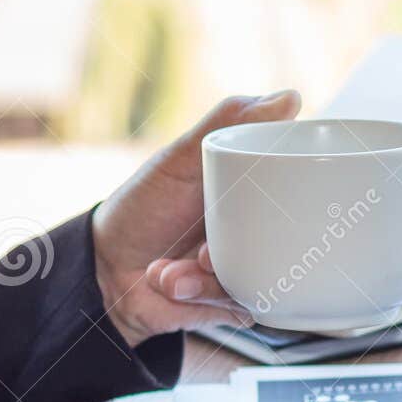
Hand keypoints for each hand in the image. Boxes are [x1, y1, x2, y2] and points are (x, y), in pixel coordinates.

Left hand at [91, 89, 301, 345]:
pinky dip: (199, 294)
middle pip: (285, 238)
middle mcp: (257, 230)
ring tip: (172, 271)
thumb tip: (290, 96)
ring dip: (209, 277)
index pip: (297, 186)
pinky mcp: (238, 303)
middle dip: (237, 248)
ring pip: (261, 275)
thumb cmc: (140, 210)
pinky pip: (243, 304)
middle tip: (202, 253)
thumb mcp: (179, 160)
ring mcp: (249, 267)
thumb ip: (226, 123)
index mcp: (252, 192)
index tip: (263, 202)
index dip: (291, 194)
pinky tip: (169, 284)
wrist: (105, 271)